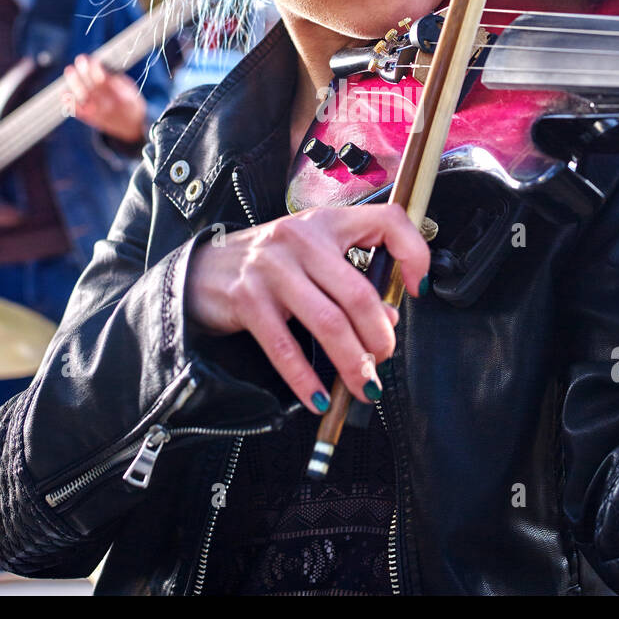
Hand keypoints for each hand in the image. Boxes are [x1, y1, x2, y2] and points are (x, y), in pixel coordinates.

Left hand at [63, 53, 146, 143]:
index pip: (103, 81)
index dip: (96, 68)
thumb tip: (100, 65)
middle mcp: (106, 106)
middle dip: (83, 72)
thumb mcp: (130, 90)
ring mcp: (96, 113)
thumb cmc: (131, 104)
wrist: (132, 127)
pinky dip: (68, 100)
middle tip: (79, 60)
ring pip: (80, 97)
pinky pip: (75, 109)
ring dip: (73, 82)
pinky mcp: (89, 118)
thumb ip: (116, 79)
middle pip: (90, 87)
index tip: (92, 59)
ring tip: (70, 71)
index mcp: (118, 97)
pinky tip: (64, 92)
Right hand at [185, 204, 431, 413]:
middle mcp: (302, 238)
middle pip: (359, 294)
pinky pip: (286, 348)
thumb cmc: (268, 264)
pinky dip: (306, 380)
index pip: (387, 221)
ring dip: (352, 363)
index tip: (417, 289)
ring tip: (363, 384)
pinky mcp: (248, 298)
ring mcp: (273, 267)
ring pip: (329, 323)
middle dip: (379, 338)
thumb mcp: (312, 259)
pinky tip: (318, 397)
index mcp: (327, 222)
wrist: (201, 270)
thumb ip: (351, 282)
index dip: (413, 254)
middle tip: (383, 359)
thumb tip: (387, 320)